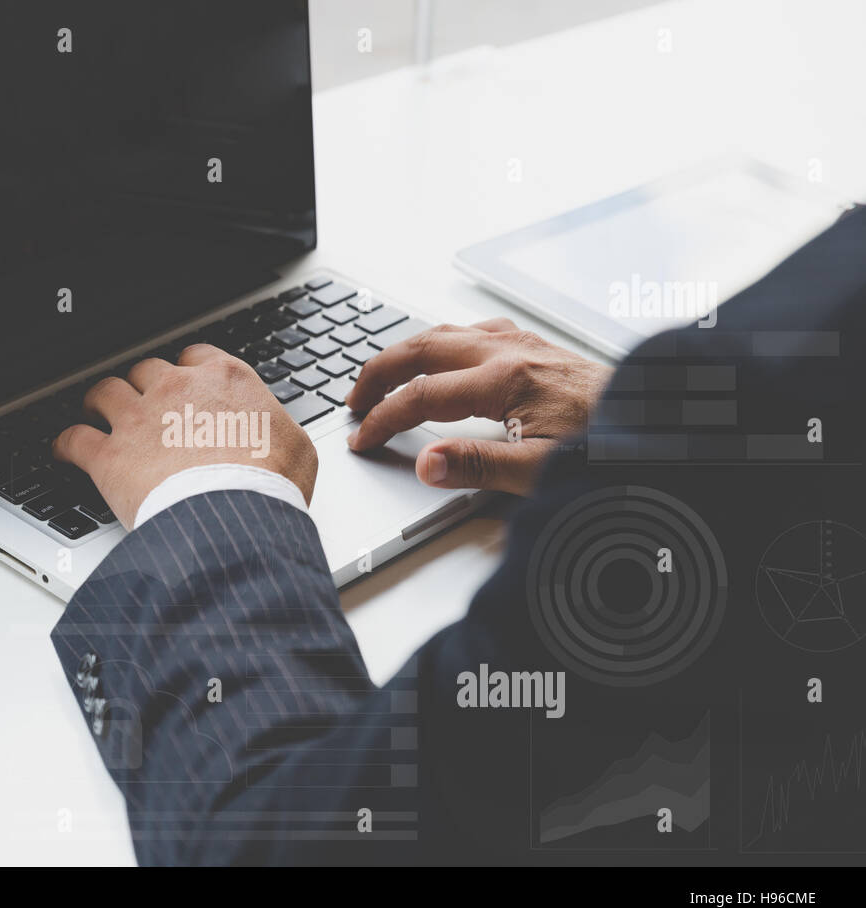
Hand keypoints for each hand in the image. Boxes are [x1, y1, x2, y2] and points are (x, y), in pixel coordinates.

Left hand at [53, 345, 317, 528]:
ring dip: (98, 402)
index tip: (185, 385)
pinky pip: (73, 439)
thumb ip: (279, 431)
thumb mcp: (297, 448)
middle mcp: (176, 389)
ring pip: (105, 392)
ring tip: (95, 412)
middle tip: (142, 403)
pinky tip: (63, 451)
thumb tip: (281, 438)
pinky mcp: (109, 456)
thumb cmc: (272, 484)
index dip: (186, 373)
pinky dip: (65, 445)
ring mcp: (138, 419)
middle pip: (147, 371)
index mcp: (223, 379)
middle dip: (143, 386)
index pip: (195, 358)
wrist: (235, 514)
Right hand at [346, 318, 610, 495]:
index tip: (362, 438)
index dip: (382, 419)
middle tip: (353, 399)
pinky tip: (445, 354)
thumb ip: (479, 466)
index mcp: (504, 382)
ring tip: (383, 376)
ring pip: (445, 333)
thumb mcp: (542, 470)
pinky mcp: (537, 347)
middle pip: (421, 349)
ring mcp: (523, 344)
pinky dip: (444, 341)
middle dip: (378, 374)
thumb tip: (426, 464)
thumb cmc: (610, 445)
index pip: (421, 397)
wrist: (660, 421)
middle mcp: (509, 353)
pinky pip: (475, 331)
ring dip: (406, 353)